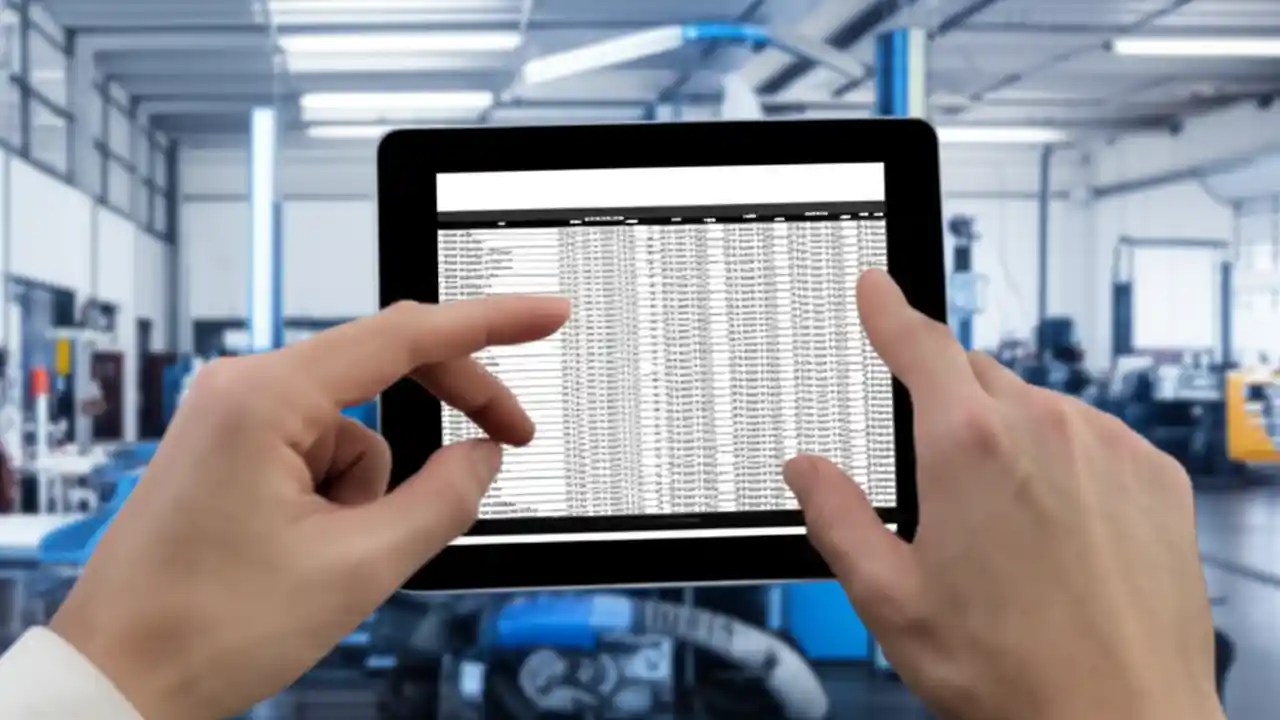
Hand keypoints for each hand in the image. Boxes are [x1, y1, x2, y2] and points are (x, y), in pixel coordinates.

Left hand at [50, 297, 569, 719]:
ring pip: (355, 430)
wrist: (116, 680)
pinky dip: (340, 498)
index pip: (405, 336)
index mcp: (266, 397)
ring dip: (372, 490)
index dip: (491, 325)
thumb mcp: (357, 569)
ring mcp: (231, 417)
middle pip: (383, 370)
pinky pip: (321, 453)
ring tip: (331, 558)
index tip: (545, 316)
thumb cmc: (205, 628)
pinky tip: (306, 552)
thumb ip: (444, 500)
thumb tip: (481, 456)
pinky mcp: (230, 448)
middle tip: (508, 441)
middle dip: (448, 408)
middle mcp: (242, 389)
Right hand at [785, 270, 1221, 719]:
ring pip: (1036, 407)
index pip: (917, 344)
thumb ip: (835, 516)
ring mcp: (1108, 447)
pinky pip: (1093, 437)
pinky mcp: (1154, 474)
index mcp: (967, 448)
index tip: (875, 287)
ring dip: (1009, 438)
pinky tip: (1059, 530)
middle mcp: (1044, 427)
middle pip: (975, 377)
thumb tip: (807, 469)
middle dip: (947, 406)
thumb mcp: (888, 598)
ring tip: (1006, 527)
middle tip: (940, 485)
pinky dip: (1067, 461)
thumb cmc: (1010, 671)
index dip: (887, 310)